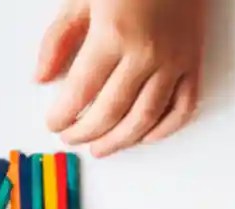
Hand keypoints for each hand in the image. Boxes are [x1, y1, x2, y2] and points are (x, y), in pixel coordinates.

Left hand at [37, 0, 204, 157]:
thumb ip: (59, 38)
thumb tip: (41, 78)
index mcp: (113, 34)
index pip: (81, 91)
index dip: (64, 115)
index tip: (53, 124)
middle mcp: (146, 54)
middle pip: (111, 112)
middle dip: (87, 132)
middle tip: (71, 139)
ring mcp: (174, 62)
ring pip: (146, 119)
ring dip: (120, 141)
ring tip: (102, 148)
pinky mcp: (193, 64)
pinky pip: (182, 108)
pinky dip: (163, 129)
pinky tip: (144, 137)